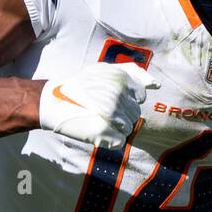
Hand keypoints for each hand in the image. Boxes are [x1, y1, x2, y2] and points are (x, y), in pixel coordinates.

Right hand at [38, 63, 159, 147]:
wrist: (55, 102)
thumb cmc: (83, 87)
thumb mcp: (106, 70)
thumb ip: (134, 73)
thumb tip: (157, 85)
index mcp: (121, 78)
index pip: (140, 96)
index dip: (127, 99)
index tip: (110, 97)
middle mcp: (118, 94)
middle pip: (135, 114)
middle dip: (122, 114)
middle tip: (100, 109)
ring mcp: (112, 113)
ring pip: (129, 128)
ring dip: (116, 127)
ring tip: (97, 118)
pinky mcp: (105, 131)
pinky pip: (120, 141)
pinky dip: (110, 139)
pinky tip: (96, 129)